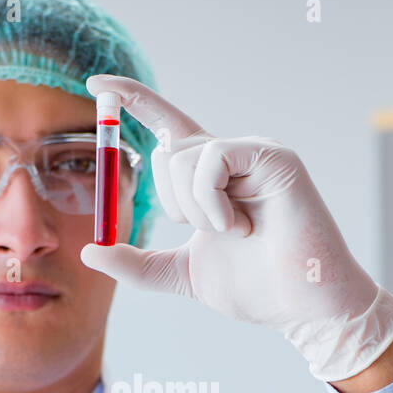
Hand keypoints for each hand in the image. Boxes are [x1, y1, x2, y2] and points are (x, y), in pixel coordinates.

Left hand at [79, 74, 392, 382]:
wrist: (302, 306)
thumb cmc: (256, 288)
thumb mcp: (181, 275)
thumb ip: (137, 265)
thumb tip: (90, 252)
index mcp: (209, 176)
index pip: (164, 126)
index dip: (131, 101)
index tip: (96, 86)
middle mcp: (230, 157)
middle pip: (166, 149)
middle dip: (173, 202)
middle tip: (212, 232)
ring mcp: (253, 153)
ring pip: (183, 156)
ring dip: (195, 209)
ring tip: (233, 233)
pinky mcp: (273, 156)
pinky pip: (213, 158)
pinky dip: (212, 201)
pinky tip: (239, 227)